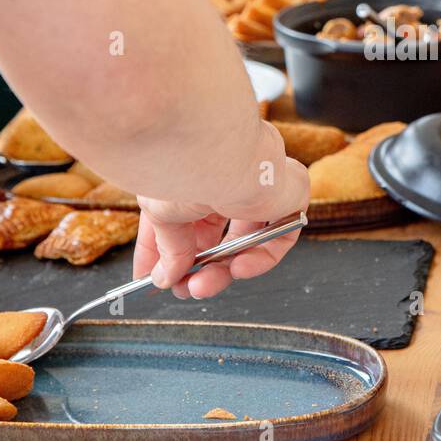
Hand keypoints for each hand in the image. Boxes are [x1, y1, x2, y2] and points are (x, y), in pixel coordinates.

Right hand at [132, 150, 309, 298]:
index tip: (153, 278)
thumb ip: (168, 247)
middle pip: (216, 233)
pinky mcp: (287, 195)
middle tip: (183, 290)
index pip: (183, 218)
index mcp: (194, 175)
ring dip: (223, 271)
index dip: (167, 251)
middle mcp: (226, 178)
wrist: (218, 151)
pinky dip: (259, 259)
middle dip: (198, 267)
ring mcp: (258, 186)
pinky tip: (238, 268)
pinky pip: (278, 236)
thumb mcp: (162, 212)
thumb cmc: (184, 165)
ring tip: (201, 287)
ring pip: (246, 240)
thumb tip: (164, 277)